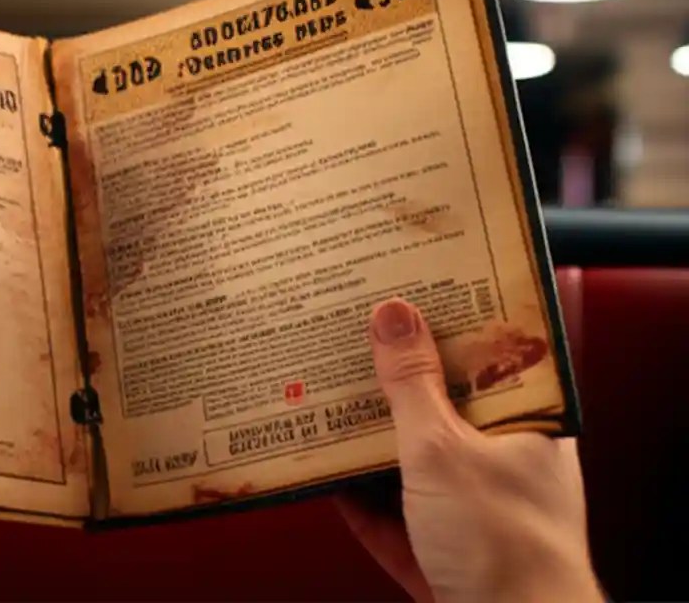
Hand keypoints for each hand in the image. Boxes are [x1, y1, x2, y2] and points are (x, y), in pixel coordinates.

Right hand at [336, 299, 602, 602]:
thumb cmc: (502, 543)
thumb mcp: (442, 448)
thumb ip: (412, 383)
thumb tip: (393, 314)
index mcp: (527, 425)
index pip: (486, 360)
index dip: (443, 326)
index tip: (402, 298)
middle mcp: (502, 462)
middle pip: (439, 409)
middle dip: (390, 384)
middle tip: (347, 344)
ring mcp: (469, 509)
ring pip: (409, 461)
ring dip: (366, 440)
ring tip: (320, 401)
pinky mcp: (438, 549)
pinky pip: (389, 511)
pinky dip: (356, 494)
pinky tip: (321, 473)